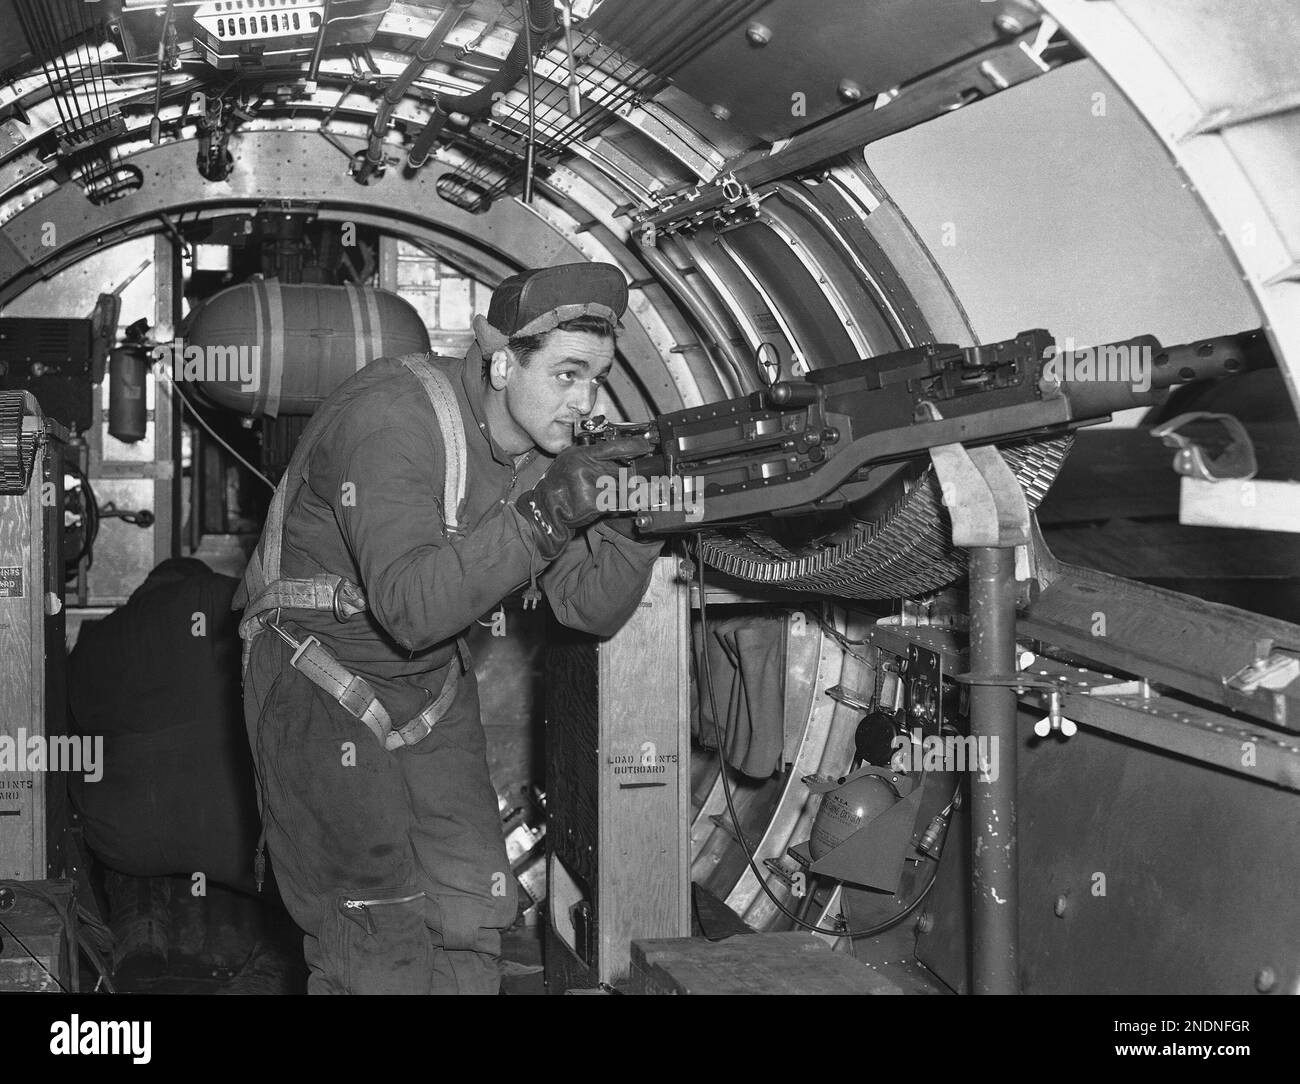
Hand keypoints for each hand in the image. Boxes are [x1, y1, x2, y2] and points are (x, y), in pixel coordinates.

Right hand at [515, 436, 653, 553]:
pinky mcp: (594, 502)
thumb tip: (622, 458)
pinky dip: (621, 506)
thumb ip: (593, 459)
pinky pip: (618, 503)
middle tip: (643, 480)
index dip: (633, 446)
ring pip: (623, 488)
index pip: (613, 447)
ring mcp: (590, 485)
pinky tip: (613, 507)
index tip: (646, 446)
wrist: (547, 508)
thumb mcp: (572, 462)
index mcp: (581, 454)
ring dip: (628, 494)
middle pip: (622, 470)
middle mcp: (586, 467)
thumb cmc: (560, 486)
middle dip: (632, 478)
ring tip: (618, 497)